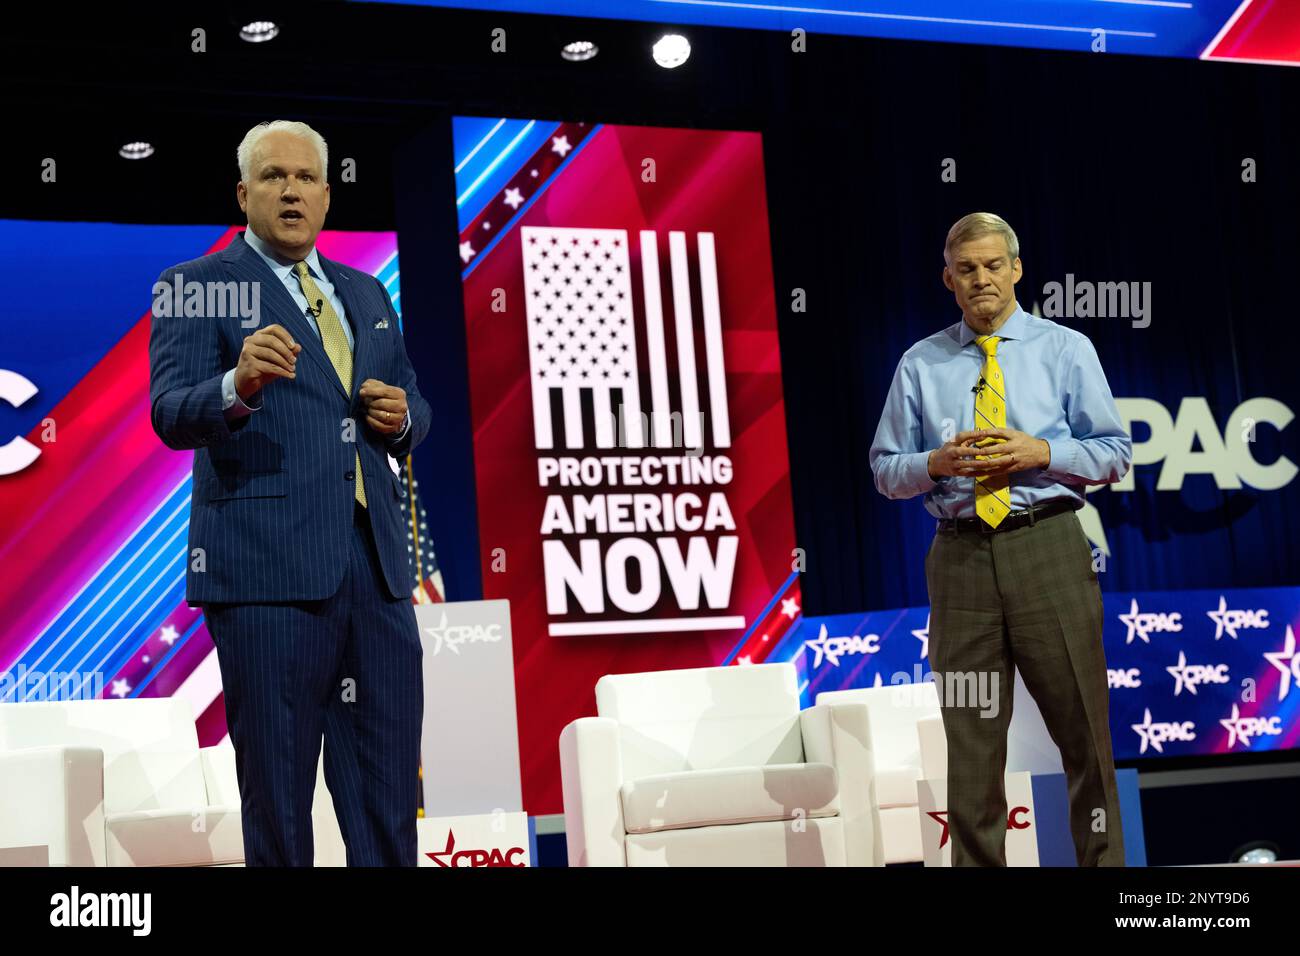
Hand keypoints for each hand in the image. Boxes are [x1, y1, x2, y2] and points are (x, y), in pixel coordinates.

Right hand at [233, 324, 300, 400]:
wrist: (246, 383)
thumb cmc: (264, 368)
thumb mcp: (278, 360)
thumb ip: (288, 352)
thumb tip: (299, 347)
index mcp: (259, 336)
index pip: (274, 328)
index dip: (286, 336)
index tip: (294, 347)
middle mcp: (251, 340)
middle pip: (272, 340)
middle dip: (286, 351)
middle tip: (294, 361)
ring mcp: (248, 351)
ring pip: (270, 353)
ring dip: (285, 363)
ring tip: (292, 370)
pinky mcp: (249, 364)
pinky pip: (269, 366)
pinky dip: (282, 371)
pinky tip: (290, 376)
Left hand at [359, 379, 407, 434]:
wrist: (393, 412)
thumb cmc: (384, 397)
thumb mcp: (380, 388)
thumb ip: (371, 384)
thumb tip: (364, 387)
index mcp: (400, 394)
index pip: (385, 391)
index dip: (371, 391)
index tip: (361, 392)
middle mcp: (402, 406)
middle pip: (382, 403)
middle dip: (371, 403)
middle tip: (366, 402)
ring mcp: (398, 418)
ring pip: (381, 415)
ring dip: (371, 412)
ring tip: (368, 409)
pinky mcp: (393, 427)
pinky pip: (379, 425)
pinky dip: (371, 421)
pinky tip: (368, 416)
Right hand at [927, 429, 989, 478]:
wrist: (935, 464)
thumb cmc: (949, 450)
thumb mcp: (956, 442)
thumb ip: (971, 438)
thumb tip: (985, 434)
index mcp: (951, 443)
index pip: (961, 436)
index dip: (973, 434)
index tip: (985, 433)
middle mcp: (950, 453)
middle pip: (961, 451)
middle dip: (974, 451)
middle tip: (986, 451)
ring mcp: (952, 464)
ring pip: (966, 464)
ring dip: (978, 464)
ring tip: (989, 462)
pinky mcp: (956, 473)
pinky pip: (968, 473)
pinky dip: (978, 473)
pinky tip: (987, 472)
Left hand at [929, 427, 1048, 478]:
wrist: (1041, 453)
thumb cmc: (1025, 441)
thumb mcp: (1015, 433)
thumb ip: (1000, 434)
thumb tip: (981, 434)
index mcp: (1014, 436)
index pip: (998, 433)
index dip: (985, 433)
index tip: (974, 434)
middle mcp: (1014, 447)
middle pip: (995, 449)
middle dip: (981, 451)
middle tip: (968, 452)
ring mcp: (1014, 459)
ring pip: (996, 462)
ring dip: (982, 464)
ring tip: (969, 465)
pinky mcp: (1013, 468)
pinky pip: (998, 471)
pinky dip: (988, 472)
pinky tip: (978, 473)